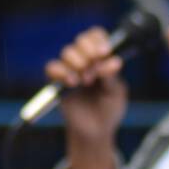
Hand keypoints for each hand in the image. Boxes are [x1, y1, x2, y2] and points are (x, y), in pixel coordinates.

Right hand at [43, 26, 127, 143]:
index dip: (99, 39)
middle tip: (95, 64)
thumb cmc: (109, 110)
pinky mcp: (57, 81)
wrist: (96, 131)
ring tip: (87, 80)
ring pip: (67, 52)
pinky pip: (52, 67)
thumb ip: (112, 76)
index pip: (97, 37)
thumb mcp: (116, 93)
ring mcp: (70, 69)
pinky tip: (73, 82)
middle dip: (88, 50)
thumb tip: (113, 60)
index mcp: (102, 59)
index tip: (105, 51)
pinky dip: (62, 72)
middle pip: (81, 40)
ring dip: (78, 62)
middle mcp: (86, 61)